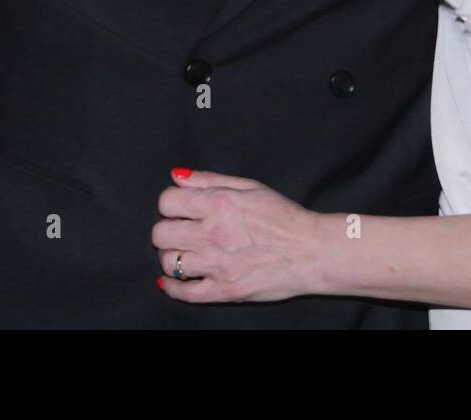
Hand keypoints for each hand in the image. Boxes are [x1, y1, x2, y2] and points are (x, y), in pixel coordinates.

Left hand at [152, 168, 326, 303]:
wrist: (310, 251)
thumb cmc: (283, 216)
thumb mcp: (250, 187)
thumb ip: (210, 180)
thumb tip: (177, 176)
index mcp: (219, 204)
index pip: (168, 201)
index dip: (171, 204)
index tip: (179, 209)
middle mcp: (213, 234)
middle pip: (161, 234)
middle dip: (167, 230)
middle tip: (181, 231)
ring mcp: (217, 265)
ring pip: (169, 263)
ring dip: (172, 257)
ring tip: (186, 253)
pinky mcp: (224, 291)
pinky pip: (185, 293)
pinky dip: (174, 287)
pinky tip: (176, 280)